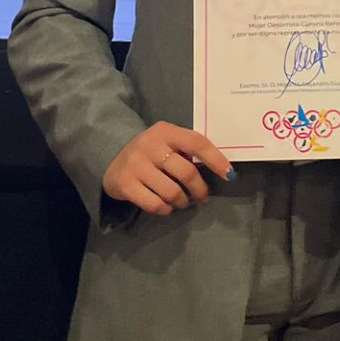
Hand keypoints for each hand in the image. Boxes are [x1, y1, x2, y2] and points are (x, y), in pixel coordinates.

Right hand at [102, 122, 234, 216]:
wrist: (110, 155)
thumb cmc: (150, 151)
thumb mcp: (167, 141)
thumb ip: (187, 150)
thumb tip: (219, 170)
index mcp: (165, 131)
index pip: (196, 142)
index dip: (216, 159)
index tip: (229, 175)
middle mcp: (150, 146)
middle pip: (186, 172)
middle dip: (200, 189)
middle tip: (202, 196)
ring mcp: (136, 165)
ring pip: (172, 192)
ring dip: (183, 201)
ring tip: (182, 201)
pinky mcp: (126, 184)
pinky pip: (156, 204)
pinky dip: (166, 209)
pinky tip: (166, 205)